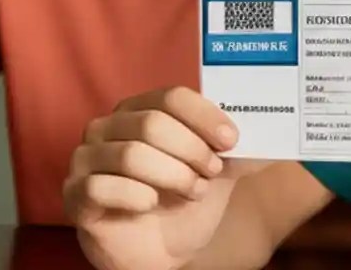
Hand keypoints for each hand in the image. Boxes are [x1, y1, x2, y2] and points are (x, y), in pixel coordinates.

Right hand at [63, 87, 262, 269]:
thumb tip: (276, 141)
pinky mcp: (74, 195)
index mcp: (139, 110)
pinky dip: (136, 197)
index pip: (171, 97)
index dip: (204, 117)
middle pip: (151, 123)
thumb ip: (240, 154)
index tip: (231, 141)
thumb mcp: (217, 176)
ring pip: (131, 154)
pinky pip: (101, 187)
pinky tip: (151, 205)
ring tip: (191, 191)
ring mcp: (85, 160)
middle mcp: (106, 127)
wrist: (160, 253)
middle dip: (191, 150)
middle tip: (212, 173)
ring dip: (172, 175)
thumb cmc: (183, 205)